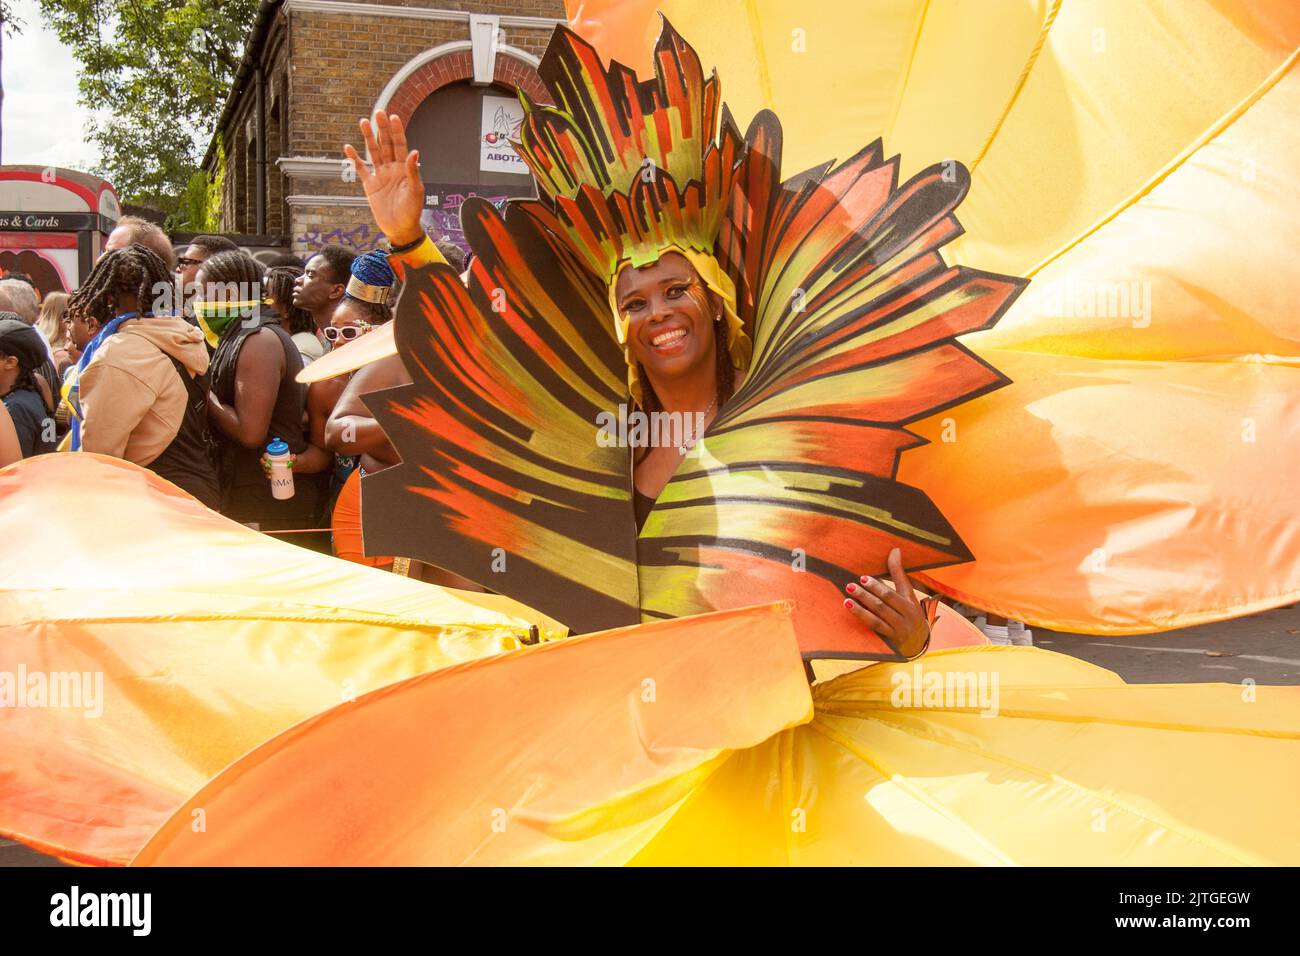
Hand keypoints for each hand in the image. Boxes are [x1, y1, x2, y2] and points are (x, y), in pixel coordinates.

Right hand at [260, 452, 295, 476]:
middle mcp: (269, 461)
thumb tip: (293, 457)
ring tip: (271, 472)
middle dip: (264, 465)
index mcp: (272, 456)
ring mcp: (270, 467)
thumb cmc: (291, 460)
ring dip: (266, 471)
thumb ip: (293, 457)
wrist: (292, 466)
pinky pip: (267, 475)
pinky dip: (267, 476)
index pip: (265, 455)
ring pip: (265, 469)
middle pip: (263, 463)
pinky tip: (270, 477)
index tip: (268, 459)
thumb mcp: (292, 458)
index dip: (264, 457)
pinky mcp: (272, 473)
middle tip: (270, 467)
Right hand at [344, 112, 424, 245]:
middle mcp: (392, 168)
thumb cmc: (412, 211)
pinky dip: (354, 159)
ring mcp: (380, 175)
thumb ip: (413, 171)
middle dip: (382, 129)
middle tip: (379, 112)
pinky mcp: (370, 185)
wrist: (400, 229)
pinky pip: (360, 169)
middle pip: (386, 144)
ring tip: (363, 122)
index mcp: (404, 169)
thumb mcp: (415, 191)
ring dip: (368, 138)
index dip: (397, 132)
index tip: (394, 117)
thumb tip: (415, 152)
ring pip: (373, 152)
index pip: (400, 146)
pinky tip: (348, 148)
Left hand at [843, 547, 932, 653]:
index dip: (879, 584)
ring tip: (847, 598)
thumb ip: (898, 574)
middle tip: (851, 585)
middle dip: (868, 593)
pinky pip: (876, 627)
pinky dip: (863, 617)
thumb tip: (895, 549)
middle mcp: (907, 615)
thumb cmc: (910, 613)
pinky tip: (852, 610)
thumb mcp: (908, 595)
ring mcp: (900, 629)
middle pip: (885, 602)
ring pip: (879, 615)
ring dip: (862, 606)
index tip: (864, 578)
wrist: (919, 643)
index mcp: (911, 602)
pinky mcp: (892, 640)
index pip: (896, 590)